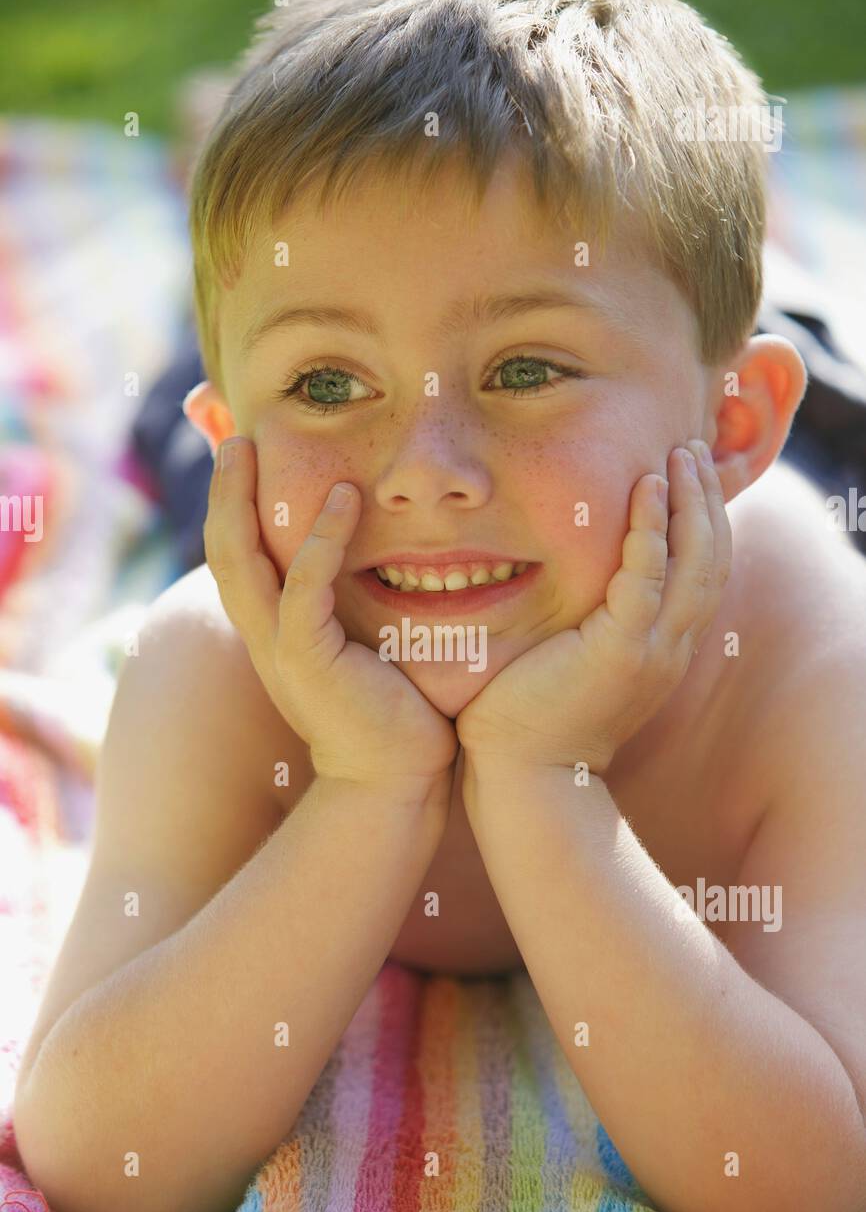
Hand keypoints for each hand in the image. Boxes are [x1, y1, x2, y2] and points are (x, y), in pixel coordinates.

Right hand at [204, 436, 458, 793]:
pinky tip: (343, 500)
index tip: (239, 452)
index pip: (238, 555)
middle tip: (229, 435)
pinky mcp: (307, 661)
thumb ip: (354, 598)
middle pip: (221, 549)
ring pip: (239, 562)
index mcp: (272, 628)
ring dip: (239, 501)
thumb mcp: (364, 640)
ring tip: (247, 446)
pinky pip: (302, 591)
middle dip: (220, 490)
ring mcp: (279, 648)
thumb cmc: (392, 706)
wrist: (397, 776)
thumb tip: (377, 550)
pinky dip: (321, 542)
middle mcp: (263, 635)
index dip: (230, 504)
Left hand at [455, 440, 731, 776]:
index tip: (686, 475)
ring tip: (677, 457)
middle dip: (705, 500)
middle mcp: (670, 649)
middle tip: (692, 450)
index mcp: (663, 650)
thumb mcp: (573, 661)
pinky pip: (648, 578)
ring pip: (692, 563)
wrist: (523, 777)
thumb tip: (567, 583)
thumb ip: (588, 622)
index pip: (702, 573)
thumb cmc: (530, 720)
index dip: (702, 521)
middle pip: (711, 560)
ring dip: (687, 503)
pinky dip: (650, 531)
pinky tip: (643, 491)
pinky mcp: (622, 652)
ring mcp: (652, 651)